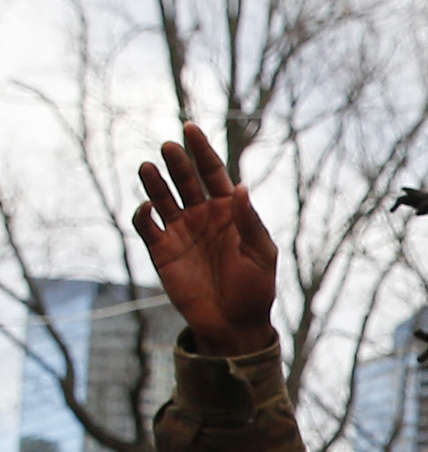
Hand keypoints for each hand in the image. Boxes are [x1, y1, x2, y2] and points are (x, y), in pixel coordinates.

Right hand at [130, 123, 279, 355]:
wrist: (234, 323)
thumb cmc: (255, 288)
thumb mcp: (260, 255)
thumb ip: (248, 222)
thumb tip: (241, 187)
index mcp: (230, 211)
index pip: (213, 173)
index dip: (202, 150)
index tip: (190, 128)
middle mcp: (202, 215)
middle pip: (185, 180)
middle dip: (177, 162)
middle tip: (169, 147)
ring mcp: (181, 230)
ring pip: (162, 197)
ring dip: (154, 182)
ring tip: (149, 168)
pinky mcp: (162, 250)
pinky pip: (147, 226)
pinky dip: (143, 214)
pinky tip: (147, 208)